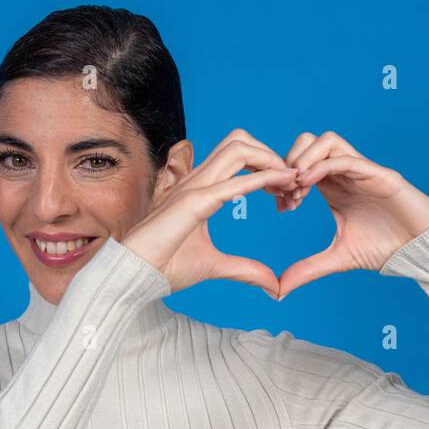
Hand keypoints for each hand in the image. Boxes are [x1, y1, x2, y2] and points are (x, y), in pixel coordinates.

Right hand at [120, 129, 299, 297]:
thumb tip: (274, 286)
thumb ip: (246, 271)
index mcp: (202, 188)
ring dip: (270, 160)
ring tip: (291, 182)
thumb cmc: (165, 267)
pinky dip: (262, 178)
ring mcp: (194, 187)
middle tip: (293, 183)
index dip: (266, 166)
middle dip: (272, 154)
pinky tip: (284, 182)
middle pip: (241, 142)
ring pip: (239, 148)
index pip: (238, 157)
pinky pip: (233, 182)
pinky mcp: (193, 203)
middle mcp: (198, 180)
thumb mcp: (216, 266)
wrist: (135, 276)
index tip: (287, 190)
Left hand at [275, 132, 428, 296]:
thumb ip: (308, 269)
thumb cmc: (385, 248)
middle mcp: (344, 173)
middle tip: (285, 193)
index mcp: (333, 187)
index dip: (283, 179)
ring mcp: (361, 170)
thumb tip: (279, 290)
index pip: (300, 164)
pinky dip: (322, 166)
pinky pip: (345, 158)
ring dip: (304, 159)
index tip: (278, 204)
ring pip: (326, 141)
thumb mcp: (338, 259)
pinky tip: (307, 185)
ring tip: (296, 188)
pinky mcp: (377, 174)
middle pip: (308, 142)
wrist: (419, 249)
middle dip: (289, 162)